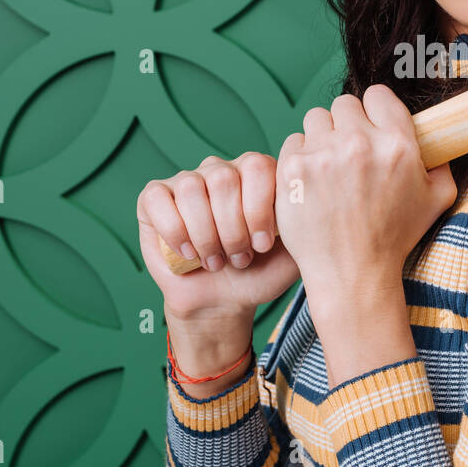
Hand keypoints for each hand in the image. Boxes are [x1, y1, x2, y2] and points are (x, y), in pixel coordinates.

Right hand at [138, 153, 300, 322]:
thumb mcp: (294, 253)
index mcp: (258, 174)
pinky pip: (159, 199)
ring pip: (191, 188)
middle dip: (233, 228)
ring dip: (205, 234)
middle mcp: (222, 170)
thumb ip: (307, 225)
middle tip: (240, 258)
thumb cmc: (258, 273)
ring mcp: (187, 180)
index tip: (263, 245)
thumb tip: (312, 201)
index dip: (258, 208)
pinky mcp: (155, 198)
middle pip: (224, 178)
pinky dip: (175, 232)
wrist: (222, 300)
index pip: (258, 166)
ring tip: (216, 261)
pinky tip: (188, 254)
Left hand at [273, 85, 457, 327]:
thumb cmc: (395, 238)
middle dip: (346, 124)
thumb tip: (439, 141)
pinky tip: (309, 181)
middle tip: (348, 151)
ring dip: (321, 137)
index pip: (378, 95)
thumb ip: (441, 164)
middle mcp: (360, 143)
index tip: (371, 126)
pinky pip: (293, 141)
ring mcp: (323, 155)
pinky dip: (299, 157)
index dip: (374, 109)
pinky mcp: (293, 169)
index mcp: (397, 144)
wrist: (353, 274)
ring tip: (327, 165)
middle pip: (344, 104)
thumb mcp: (436, 199)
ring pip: (316, 119)